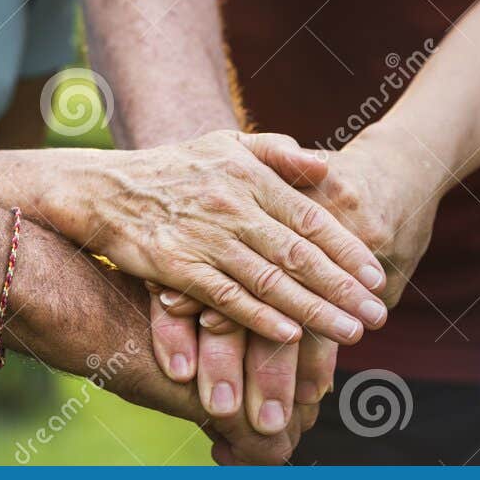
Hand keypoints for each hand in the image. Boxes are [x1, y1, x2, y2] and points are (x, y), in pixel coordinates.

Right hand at [147, 125, 445, 436]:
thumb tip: (324, 165)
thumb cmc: (171, 168)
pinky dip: (260, 317)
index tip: (376, 275)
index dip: (346, 249)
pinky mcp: (176, 267)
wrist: (101, 189)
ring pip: (270, 281)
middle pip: (298, 254)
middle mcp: (231, 206)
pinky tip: (290, 336)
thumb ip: (277, 152)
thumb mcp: (225, 143)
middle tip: (379, 315)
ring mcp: (204, 238)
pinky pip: (226, 298)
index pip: (309, 217)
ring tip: (350, 332)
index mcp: (249, 176)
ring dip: (314, 310)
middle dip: (343, 288)